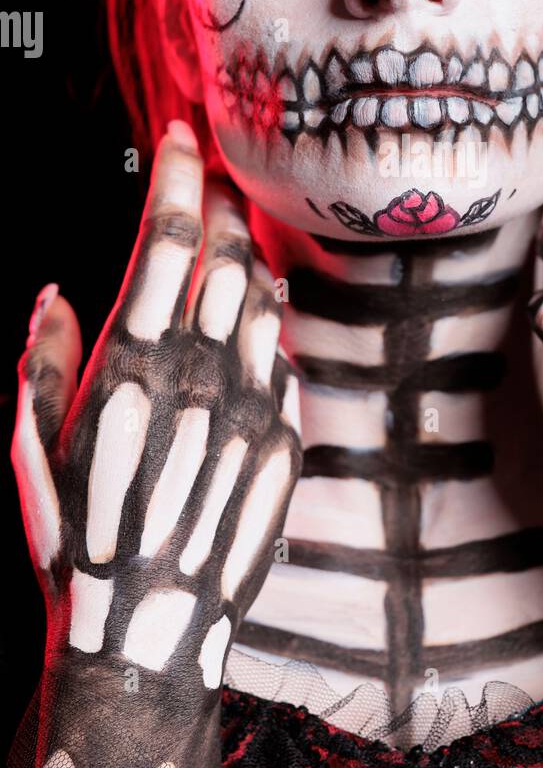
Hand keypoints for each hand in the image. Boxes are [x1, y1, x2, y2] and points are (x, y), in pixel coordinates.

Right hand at [11, 121, 300, 767]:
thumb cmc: (75, 540)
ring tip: (235, 241)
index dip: (177, 177)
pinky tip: (253, 328)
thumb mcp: (32, 448)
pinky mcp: (284, 442)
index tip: (182, 137)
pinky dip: (267, 330)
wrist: (149, 630)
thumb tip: (54, 293)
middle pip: (227, 257)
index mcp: (132, 365)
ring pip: (264, 301)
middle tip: (211, 184)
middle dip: (220, 207)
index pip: (165, 240)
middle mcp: (200, 374)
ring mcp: (252, 406)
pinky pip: (282, 361)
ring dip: (251, 257)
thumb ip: (44, 362)